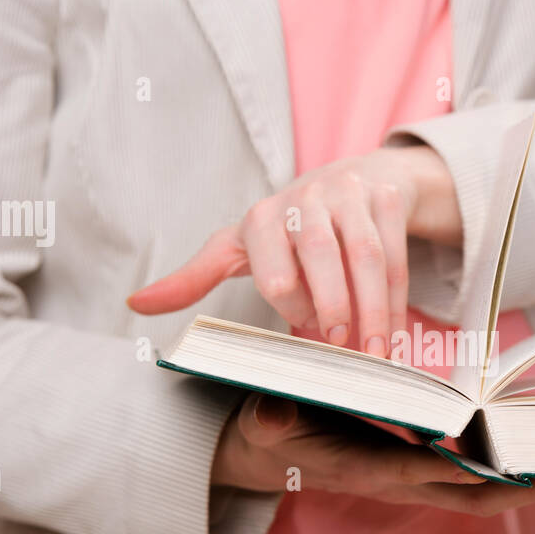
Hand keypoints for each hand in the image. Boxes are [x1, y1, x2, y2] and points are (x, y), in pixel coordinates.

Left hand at [128, 145, 461, 357]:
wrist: (358, 178)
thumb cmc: (290, 228)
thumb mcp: (239, 248)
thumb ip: (194, 278)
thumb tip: (136, 305)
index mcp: (260, 217)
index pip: (269, 258)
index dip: (289, 299)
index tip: (307, 337)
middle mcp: (303, 198)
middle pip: (318, 251)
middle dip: (331, 302)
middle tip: (341, 349)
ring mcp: (349, 194)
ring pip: (364, 254)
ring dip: (373, 309)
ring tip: (376, 355)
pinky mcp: (386, 199)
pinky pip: (397, 253)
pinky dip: (398, 299)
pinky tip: (396, 335)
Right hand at [214, 394, 534, 516]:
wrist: (271, 455)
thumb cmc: (272, 431)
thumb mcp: (262, 420)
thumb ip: (268, 418)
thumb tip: (270, 414)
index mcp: (366, 470)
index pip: (426, 474)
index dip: (466, 471)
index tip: (507, 462)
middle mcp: (400, 483)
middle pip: (476, 497)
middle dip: (527, 488)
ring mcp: (415, 480)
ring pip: (484, 492)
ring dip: (531, 481)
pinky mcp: (422, 470)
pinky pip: (477, 477)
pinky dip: (512, 467)